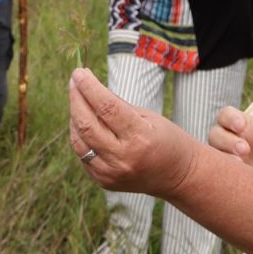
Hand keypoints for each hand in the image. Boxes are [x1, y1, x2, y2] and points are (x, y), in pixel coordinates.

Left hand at [66, 67, 197, 198]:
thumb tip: (88, 86)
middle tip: (74, 81)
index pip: (107, 108)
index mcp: (140, 138)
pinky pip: (82, 155)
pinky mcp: (104, 181)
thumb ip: (117, 105)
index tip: (79, 72)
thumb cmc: (166, 140)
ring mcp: (111, 173)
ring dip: (74, 116)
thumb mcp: (148, 117)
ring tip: (78, 99)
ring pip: (79, 140)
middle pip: (87, 124)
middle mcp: (123, 158)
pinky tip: (83, 122)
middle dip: (76, 99)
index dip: (89, 88)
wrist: (178, 177)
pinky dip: (79, 136)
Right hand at [208, 106, 252, 183]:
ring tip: (241, 164)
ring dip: (222, 157)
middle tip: (244, 150)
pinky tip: (234, 177)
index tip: (241, 126)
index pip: (226, 115)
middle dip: (227, 140)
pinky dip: (221, 172)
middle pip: (215, 133)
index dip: (230, 118)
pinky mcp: (225, 175)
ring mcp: (226, 157)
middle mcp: (230, 139)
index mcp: (244, 125)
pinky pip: (216, 171)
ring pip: (212, 152)